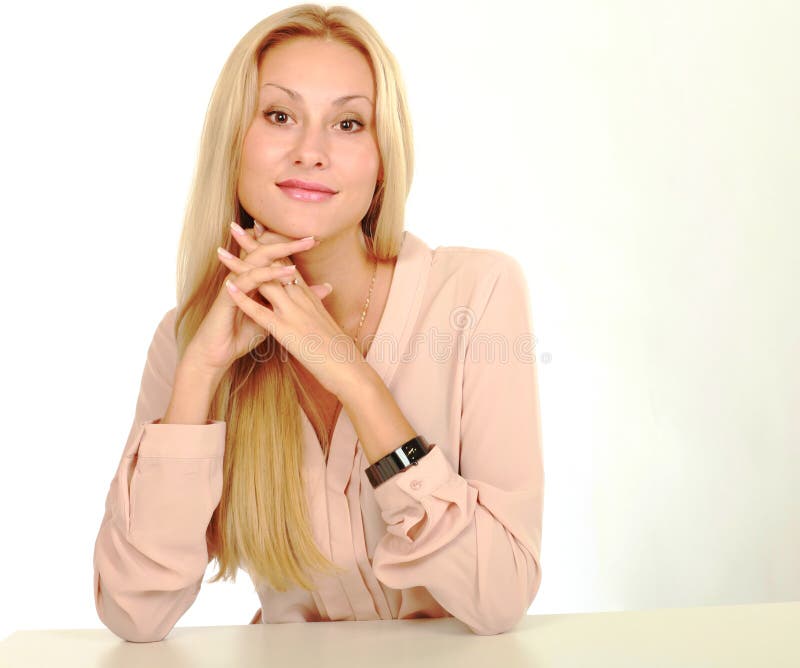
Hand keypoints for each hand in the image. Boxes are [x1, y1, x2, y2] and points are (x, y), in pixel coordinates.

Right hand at [184, 221, 328, 375]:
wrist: (218, 353)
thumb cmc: (241, 334)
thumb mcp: (274, 315)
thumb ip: (294, 299)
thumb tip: (324, 289)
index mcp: (254, 279)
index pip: (274, 257)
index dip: (293, 248)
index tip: (317, 241)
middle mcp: (244, 277)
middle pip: (266, 252)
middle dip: (288, 244)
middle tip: (312, 238)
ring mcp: (235, 284)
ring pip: (256, 261)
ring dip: (278, 255)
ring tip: (301, 250)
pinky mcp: (228, 296)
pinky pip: (247, 280)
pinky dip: (264, 274)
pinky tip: (280, 272)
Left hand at [220, 222, 366, 398]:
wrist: (350, 370)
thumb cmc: (342, 352)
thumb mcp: (329, 324)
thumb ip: (320, 307)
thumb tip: (321, 293)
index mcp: (311, 298)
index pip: (288, 265)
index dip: (272, 248)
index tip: (259, 233)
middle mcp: (302, 299)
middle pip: (274, 266)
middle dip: (254, 247)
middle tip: (235, 227)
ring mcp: (294, 313)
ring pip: (264, 282)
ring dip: (241, 267)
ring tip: (222, 253)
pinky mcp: (286, 331)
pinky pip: (260, 311)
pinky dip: (243, 298)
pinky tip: (228, 287)